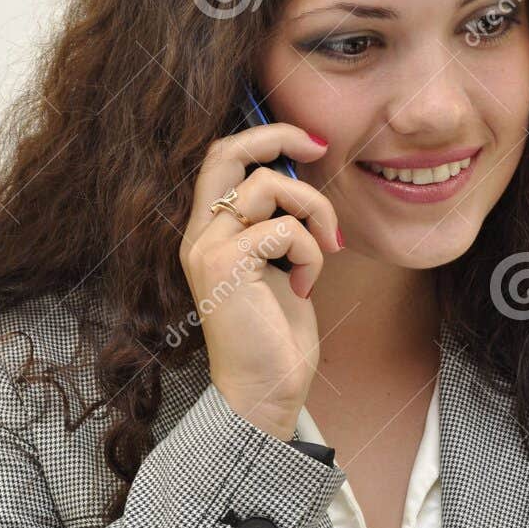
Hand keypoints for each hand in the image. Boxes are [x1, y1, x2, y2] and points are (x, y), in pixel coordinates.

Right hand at [178, 122, 340, 438]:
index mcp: (209, 233)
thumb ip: (279, 225)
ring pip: (268, 186)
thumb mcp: (280, 267)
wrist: (266, 391)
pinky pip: (283, 228)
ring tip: (329, 248)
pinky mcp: (226, 266)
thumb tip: (305, 181)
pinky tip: (305, 285)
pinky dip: (310, 252)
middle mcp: (199, 235)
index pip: (222, 158)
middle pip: (227, 152)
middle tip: (322, 148)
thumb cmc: (277, 337)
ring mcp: (208, 249)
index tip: (312, 144)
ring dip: (315, 211)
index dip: (265, 136)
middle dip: (279, 136)